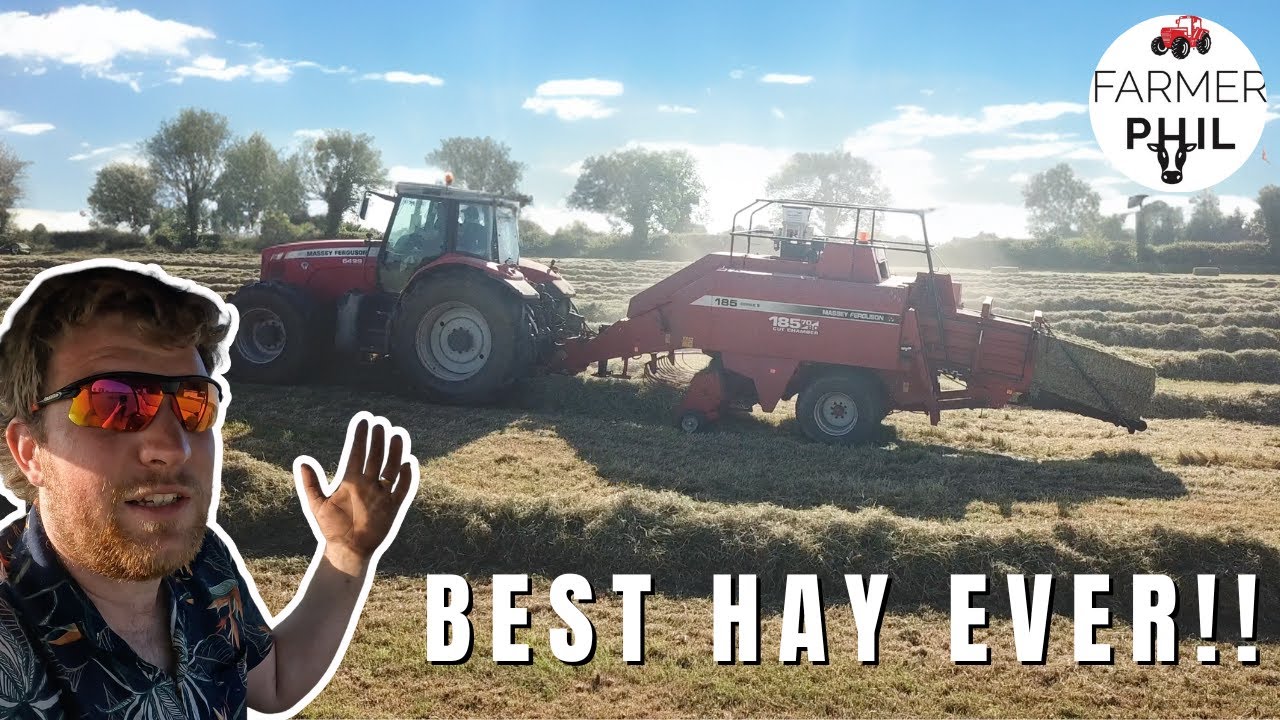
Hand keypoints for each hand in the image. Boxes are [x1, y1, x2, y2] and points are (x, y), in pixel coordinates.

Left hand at [295, 413, 418, 575]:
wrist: (346, 551)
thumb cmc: (331, 529)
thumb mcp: (317, 504)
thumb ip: (310, 483)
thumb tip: (302, 460)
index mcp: (350, 480)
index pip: (357, 453)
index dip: (360, 436)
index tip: (364, 419)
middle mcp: (368, 484)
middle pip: (376, 457)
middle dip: (379, 440)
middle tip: (381, 422)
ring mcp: (382, 494)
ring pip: (392, 468)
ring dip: (395, 452)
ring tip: (398, 434)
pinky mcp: (393, 507)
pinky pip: (403, 489)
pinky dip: (407, 477)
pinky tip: (408, 463)